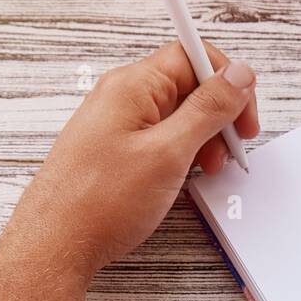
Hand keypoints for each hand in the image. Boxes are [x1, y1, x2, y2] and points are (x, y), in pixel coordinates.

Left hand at [0, 41, 259, 300]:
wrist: (55, 246)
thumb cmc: (99, 203)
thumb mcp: (169, 153)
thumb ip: (208, 109)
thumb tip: (237, 75)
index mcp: (133, 86)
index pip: (191, 55)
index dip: (227, 80)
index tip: (244, 112)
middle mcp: (121, 97)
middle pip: (187, 84)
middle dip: (218, 114)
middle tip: (232, 148)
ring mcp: (116, 124)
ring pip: (176, 114)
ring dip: (202, 137)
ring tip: (207, 169)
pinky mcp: (114, 150)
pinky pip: (159, 137)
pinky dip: (181, 153)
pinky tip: (184, 177)